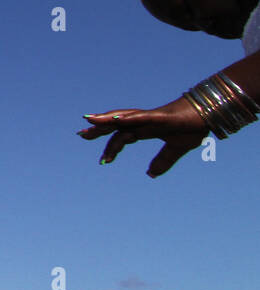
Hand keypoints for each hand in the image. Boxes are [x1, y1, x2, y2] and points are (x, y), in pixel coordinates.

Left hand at [77, 97, 208, 176]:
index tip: (102, 162)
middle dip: (98, 129)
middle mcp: (143, 122)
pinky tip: (116, 119)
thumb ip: (162, 161)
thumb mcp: (175, 149)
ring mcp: (150, 118)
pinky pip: (141, 117)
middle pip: (116, 125)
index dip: (111, 147)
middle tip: (81, 135)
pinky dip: (128, 118)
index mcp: (145, 130)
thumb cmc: (191, 128)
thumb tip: (150, 174)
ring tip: (89, 120)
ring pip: (123, 117)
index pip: (122, 137)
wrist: (207, 115)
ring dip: (106, 119)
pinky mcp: (160, 116)